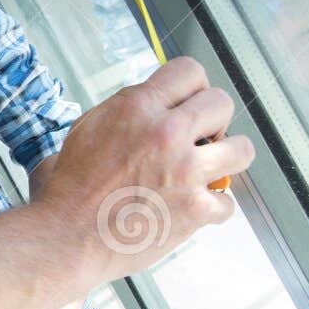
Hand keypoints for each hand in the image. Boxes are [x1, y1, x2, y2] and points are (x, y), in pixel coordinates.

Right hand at [36, 57, 253, 284]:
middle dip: (212, 120)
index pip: (189, 71)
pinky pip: (227, 202)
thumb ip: (123, 113)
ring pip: (242, 148)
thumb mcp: (86, 130)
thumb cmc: (67, 189)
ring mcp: (186, 172)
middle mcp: (166, 133)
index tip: (189, 103)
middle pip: (222, 103)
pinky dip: (211, 208)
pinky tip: (191, 209)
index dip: (192, 87)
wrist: (65, 238)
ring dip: (227, 158)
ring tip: (209, 169)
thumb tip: (145, 108)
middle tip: (199, 138)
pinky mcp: (196, 210)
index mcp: (136, 107)